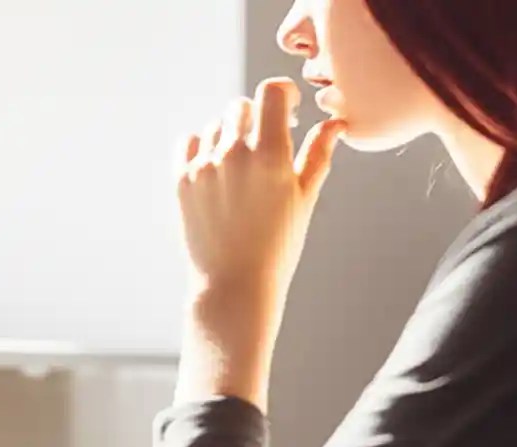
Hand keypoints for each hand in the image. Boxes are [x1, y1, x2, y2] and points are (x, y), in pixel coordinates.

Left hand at [173, 78, 345, 410]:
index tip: (290, 110)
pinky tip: (216, 164)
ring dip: (229, 133)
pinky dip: (202, 145)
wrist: (234, 283)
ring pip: (215, 126)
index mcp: (270, 155)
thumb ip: (318, 154)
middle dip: (257, 117)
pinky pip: (188, 142)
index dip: (283, 94)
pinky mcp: (181, 180)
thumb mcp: (305, 198)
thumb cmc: (278, 244)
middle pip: (241, 106)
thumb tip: (335, 123)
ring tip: (242, 163)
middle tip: (266, 141)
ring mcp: (203, 167)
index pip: (271, 92)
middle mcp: (233, 154)